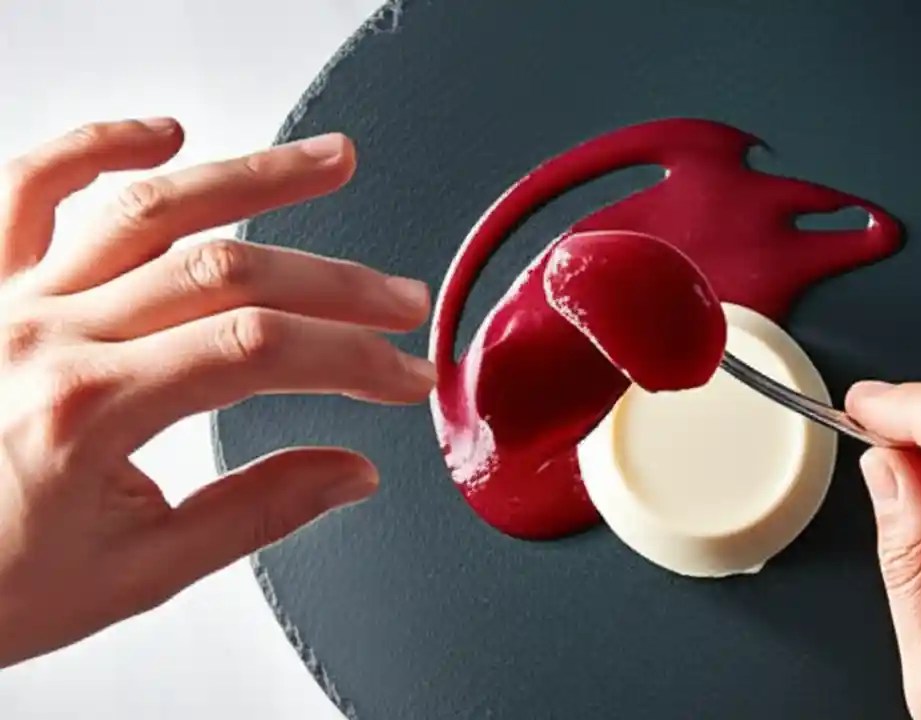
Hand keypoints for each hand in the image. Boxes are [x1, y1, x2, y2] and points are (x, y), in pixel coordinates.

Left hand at [0, 119, 435, 666]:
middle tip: (399, 299)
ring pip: (150, 208)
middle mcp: (45, 337)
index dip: (352, 356)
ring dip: (254, 177)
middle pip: (226, 272)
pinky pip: (30, 184)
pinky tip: (164, 136)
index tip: (402, 373)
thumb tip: (350, 472)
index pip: (258, 350)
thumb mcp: (134, 574)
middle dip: (335, 283)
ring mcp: (10, 298)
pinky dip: (97, 145)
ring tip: (329, 162)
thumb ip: (253, 515)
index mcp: (86, 413)